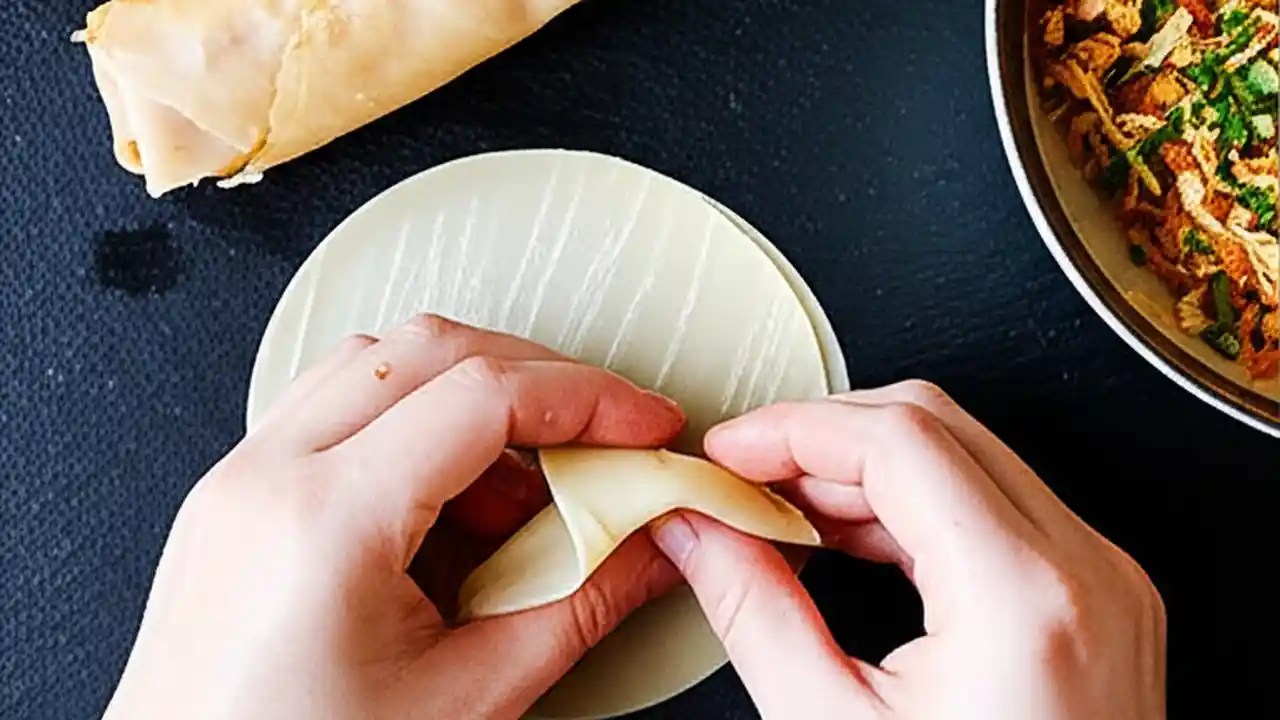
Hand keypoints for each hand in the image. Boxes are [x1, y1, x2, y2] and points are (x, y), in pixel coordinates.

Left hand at [104, 315, 683, 719]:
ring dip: (471, 404)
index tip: (644, 427)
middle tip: (602, 443)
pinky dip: (413, 432)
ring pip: (378, 367)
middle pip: (429, 352)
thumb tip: (655, 549)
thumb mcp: (465, 701)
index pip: (483, 397)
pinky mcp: (234, 497)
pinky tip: (452, 510)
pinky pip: (335, 413)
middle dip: (538, 384)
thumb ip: (579, 608)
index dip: (588, 399)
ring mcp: (238, 480)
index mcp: (324, 522)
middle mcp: (267, 478)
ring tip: (526, 495)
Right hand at [649, 382, 1165, 719]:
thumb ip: (754, 612)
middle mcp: (1083, 572)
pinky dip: (914, 508)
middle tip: (746, 475)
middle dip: (825, 438)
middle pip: (936, 427)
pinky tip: (848, 538)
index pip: (898, 440)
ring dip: (865, 469)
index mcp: (1021, 598)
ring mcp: (1102, 582)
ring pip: (969, 456)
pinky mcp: (1097, 601)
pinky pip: (997, 510)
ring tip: (783, 510)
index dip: (795, 429)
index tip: (731, 451)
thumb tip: (698, 534)